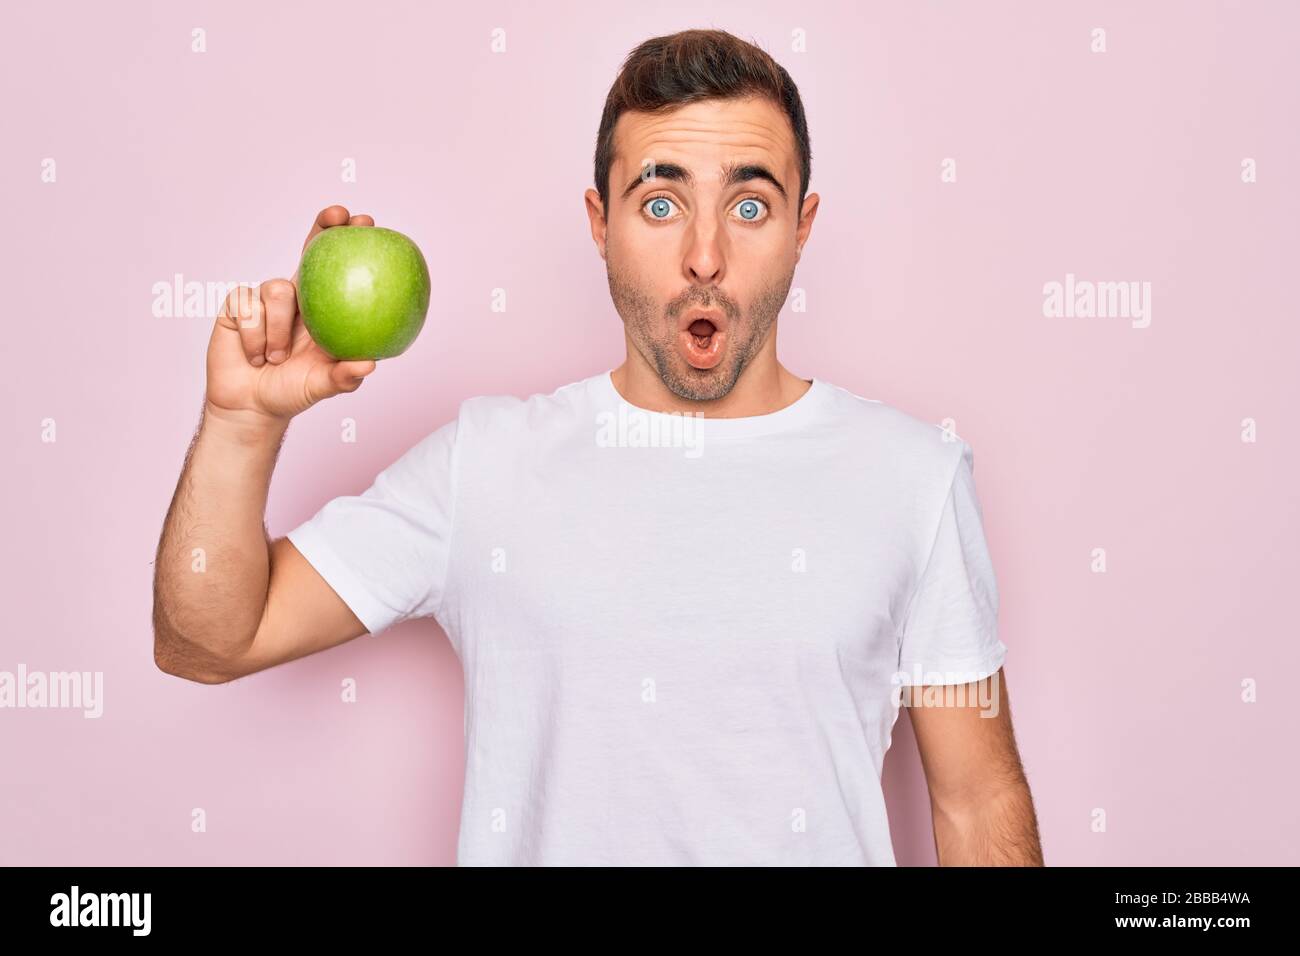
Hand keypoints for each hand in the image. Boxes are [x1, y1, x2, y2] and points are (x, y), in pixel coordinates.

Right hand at [204, 205, 379, 428]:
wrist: (249, 405)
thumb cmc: (291, 391)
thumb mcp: (322, 385)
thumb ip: (344, 376)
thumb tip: (370, 364)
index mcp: (323, 309)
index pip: (337, 268)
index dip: (349, 242)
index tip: (365, 221)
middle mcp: (296, 297)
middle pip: (310, 250)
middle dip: (324, 226)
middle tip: (338, 215)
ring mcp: (264, 298)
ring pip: (277, 291)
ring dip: (277, 331)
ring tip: (276, 359)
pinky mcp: (235, 305)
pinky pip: (247, 309)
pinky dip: (254, 338)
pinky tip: (255, 357)